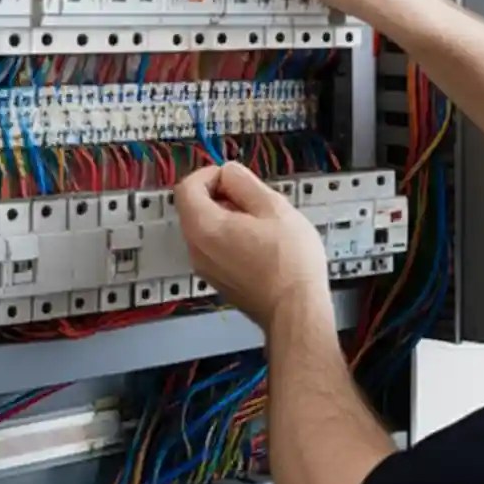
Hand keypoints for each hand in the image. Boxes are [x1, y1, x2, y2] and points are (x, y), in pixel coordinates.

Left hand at [175, 162, 329, 329]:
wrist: (296, 309)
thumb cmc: (289, 262)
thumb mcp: (274, 207)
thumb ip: (244, 182)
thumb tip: (229, 173)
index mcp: (204, 227)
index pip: (187, 187)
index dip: (210, 174)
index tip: (233, 178)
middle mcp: (196, 249)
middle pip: (195, 208)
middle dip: (221, 196)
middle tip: (255, 201)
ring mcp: (205, 268)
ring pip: (206, 230)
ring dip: (229, 218)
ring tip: (263, 225)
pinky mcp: (218, 281)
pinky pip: (216, 249)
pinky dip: (231, 239)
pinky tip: (262, 246)